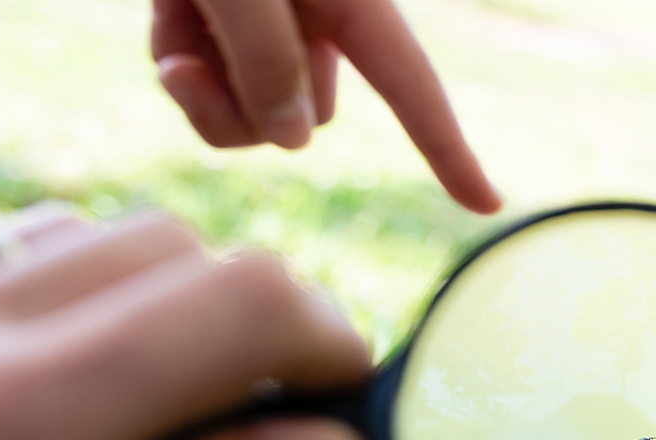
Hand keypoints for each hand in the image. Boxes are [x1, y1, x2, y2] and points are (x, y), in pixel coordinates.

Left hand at [0, 207, 374, 439]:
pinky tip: (98, 377)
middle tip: (276, 412)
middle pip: (180, 248)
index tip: (348, 395)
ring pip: (110, 235)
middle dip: (260, 317)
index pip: (233, 302)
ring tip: (186, 400)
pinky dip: (104, 291)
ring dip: (182, 299)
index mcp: (12, 421)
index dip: (323, 335)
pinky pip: (32, 248)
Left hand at [151, 0, 501, 214]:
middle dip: (248, 106)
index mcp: (354, 1)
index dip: (450, 151)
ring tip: (179, 22)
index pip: (414, 90)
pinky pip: (216, 94)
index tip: (487, 204)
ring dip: (207, 92)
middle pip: (306, 119)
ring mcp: (275, 31)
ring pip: (259, 119)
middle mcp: (322, 24)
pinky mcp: (229, 34)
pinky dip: (182, 67)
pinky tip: (168, 16)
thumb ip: (266, 56)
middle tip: (191, 58)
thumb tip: (292, 143)